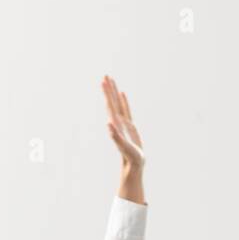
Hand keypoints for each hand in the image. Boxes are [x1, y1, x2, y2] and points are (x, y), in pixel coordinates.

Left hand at [102, 76, 144, 202]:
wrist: (134, 164)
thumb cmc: (129, 156)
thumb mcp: (123, 146)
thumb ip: (115, 136)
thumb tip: (109, 124)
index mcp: (115, 123)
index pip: (110, 105)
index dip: (107, 93)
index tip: (104, 81)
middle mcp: (118, 121)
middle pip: (112, 102)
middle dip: (109, 89)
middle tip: (106, 76)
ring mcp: (123, 123)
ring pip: (118, 104)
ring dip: (114, 93)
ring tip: (112, 81)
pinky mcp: (129, 126)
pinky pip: (126, 109)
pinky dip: (123, 101)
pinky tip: (123, 94)